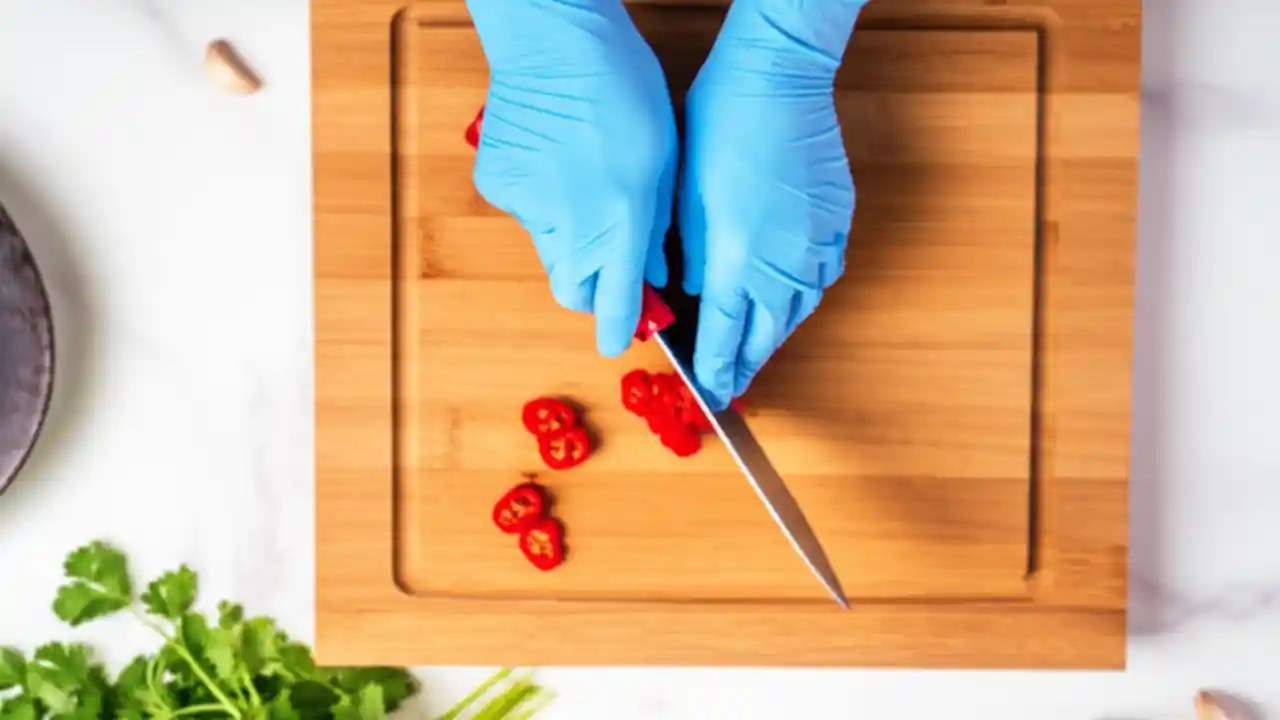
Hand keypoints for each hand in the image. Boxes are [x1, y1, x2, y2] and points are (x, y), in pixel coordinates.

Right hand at [467, 0, 676, 356]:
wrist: (556, 41)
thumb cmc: (622, 88)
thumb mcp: (662, 161)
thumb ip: (657, 225)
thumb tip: (653, 272)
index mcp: (618, 223)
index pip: (616, 303)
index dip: (619, 329)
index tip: (619, 342)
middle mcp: (569, 227)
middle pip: (573, 290)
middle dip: (591, 290)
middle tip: (610, 269)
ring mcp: (527, 208)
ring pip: (550, 248)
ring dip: (570, 236)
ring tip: (585, 184)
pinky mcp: (499, 187)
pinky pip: (526, 213)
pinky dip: (543, 202)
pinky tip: (557, 163)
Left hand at [679, 0, 865, 407]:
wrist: (775, 83)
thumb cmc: (719, 130)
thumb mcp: (684, 202)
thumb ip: (691, 259)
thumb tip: (693, 290)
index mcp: (737, 265)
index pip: (725, 338)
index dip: (717, 371)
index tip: (711, 393)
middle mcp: (783, 268)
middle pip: (768, 336)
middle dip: (748, 364)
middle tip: (734, 385)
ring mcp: (817, 248)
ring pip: (799, 312)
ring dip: (776, 333)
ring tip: (758, 348)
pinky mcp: (838, 225)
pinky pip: (823, 277)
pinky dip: (802, 296)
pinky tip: (790, 297)